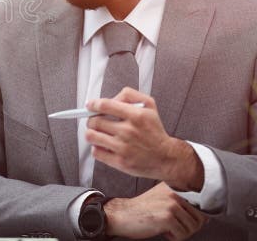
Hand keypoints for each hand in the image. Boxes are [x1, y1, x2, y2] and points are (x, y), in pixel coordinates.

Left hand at [85, 87, 203, 190]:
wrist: (166, 158)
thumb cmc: (155, 131)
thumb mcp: (149, 105)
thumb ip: (129, 95)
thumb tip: (109, 98)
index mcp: (136, 115)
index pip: (105, 105)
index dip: (93, 104)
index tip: (90, 106)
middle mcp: (128, 131)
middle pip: (94, 121)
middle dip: (92, 120)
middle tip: (96, 121)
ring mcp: (123, 147)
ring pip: (91, 136)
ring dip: (92, 133)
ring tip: (99, 133)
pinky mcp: (120, 162)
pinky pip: (96, 152)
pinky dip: (97, 148)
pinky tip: (105, 146)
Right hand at [104, 182, 207, 239]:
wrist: (122, 215)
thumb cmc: (142, 210)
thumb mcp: (163, 199)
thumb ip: (182, 202)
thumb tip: (205, 215)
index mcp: (175, 186)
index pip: (202, 204)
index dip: (196, 217)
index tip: (183, 218)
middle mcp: (175, 193)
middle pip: (200, 218)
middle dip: (188, 226)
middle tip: (172, 225)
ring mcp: (172, 204)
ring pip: (193, 227)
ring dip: (180, 232)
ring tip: (166, 227)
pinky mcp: (168, 217)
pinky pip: (183, 234)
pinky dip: (173, 237)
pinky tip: (161, 230)